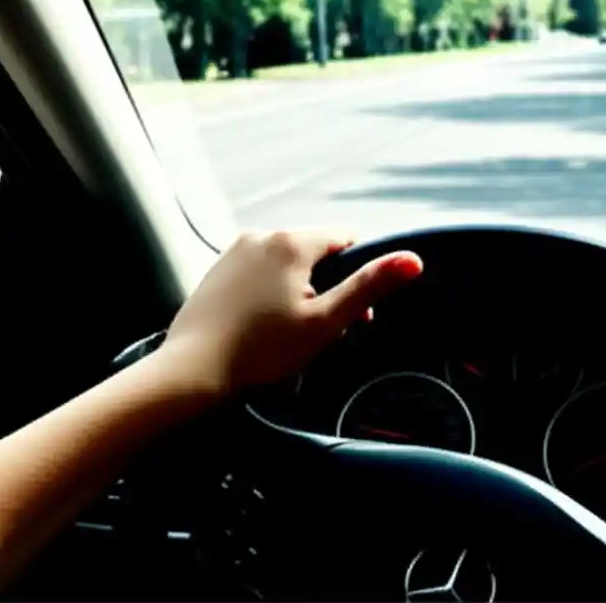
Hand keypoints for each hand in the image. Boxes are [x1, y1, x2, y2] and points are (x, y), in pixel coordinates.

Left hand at [160, 230, 422, 394]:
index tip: (354, 315)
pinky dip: (271, 294)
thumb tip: (413, 259)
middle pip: (316, 253)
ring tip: (290, 334)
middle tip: (322, 332)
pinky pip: (260, 273)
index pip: (346, 239)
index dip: (359, 276)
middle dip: (328, 287)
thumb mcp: (325, 322)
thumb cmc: (260, 350)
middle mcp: (261, 235)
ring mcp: (235, 251)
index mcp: (291, 241)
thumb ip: (369, 286)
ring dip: (301, 291)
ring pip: (288, 264)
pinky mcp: (217, 270)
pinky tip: (263, 329)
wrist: (192, 370)